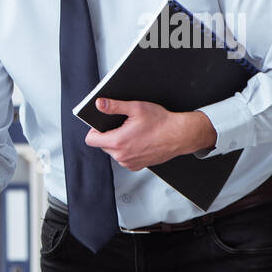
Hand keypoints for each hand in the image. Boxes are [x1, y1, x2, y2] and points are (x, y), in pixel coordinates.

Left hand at [84, 98, 216, 170]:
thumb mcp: (136, 108)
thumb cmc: (161, 122)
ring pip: (114, 152)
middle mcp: (121, 156)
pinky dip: (128, 151)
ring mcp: (129, 163)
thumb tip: (99, 104)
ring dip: (119, 143)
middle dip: (109, 135)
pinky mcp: (136, 166)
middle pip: (102, 145)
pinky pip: (125, 158)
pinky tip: (139, 142)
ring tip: (134, 133)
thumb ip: (114, 106)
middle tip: (124, 126)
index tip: (103, 125)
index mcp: (117, 142)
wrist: (180, 135)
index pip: (91, 140)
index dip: (94, 130)